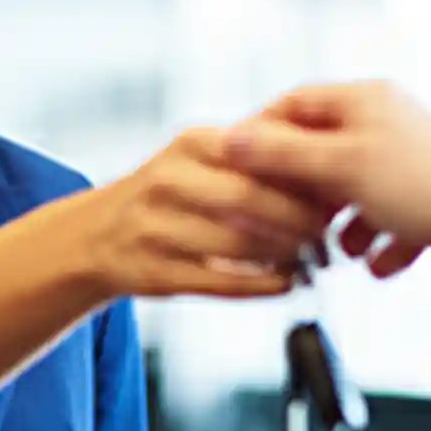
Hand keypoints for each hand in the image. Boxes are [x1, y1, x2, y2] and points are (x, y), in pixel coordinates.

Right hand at [78, 127, 328, 298]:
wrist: (94, 237)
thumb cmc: (168, 196)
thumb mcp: (200, 159)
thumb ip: (254, 158)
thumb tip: (326, 167)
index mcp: (190, 144)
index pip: (259, 152)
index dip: (303, 175)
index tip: (335, 191)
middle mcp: (167, 181)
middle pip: (249, 198)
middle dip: (299, 220)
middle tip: (328, 233)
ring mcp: (156, 229)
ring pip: (237, 245)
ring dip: (286, 257)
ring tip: (313, 260)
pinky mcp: (155, 272)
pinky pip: (221, 283)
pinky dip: (262, 286)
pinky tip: (286, 283)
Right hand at [223, 82, 430, 311]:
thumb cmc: (427, 188)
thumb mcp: (338, 167)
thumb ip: (280, 155)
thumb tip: (228, 139)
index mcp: (365, 101)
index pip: (293, 104)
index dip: (261, 136)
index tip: (238, 168)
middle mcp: (386, 125)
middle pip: (319, 153)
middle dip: (301, 192)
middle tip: (281, 219)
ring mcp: (408, 163)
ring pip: (349, 194)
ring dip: (339, 226)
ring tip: (337, 250)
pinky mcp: (428, 202)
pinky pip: (385, 224)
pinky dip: (378, 245)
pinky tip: (381, 262)